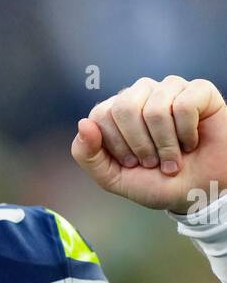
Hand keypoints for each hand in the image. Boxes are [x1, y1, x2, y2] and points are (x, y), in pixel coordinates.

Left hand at [71, 76, 226, 214]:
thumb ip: (88, 156)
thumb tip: (83, 124)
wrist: (198, 192)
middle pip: (124, 108)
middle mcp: (141, 94)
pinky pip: (184, 105)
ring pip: (155, 108)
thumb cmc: (157, 182)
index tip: (132, 163)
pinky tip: (191, 141)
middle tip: (153, 161)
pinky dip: (187, 133)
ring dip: (165, 144)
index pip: (100, 115)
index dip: (117, 146)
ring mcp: (169, 89)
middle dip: (139, 145)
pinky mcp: (198, 90)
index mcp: (116, 111)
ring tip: (173, 157)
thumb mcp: (114, 179)